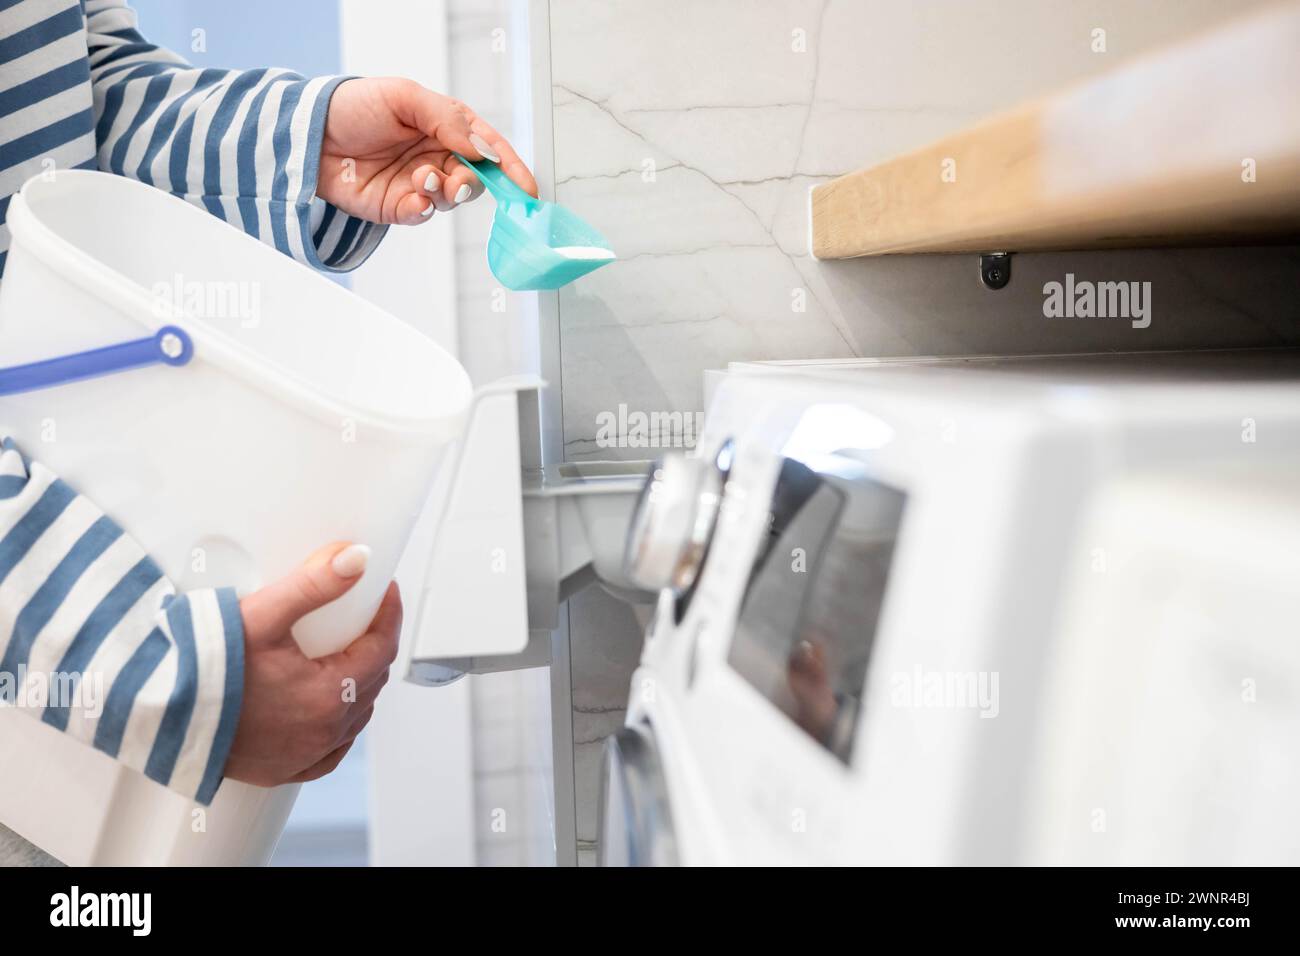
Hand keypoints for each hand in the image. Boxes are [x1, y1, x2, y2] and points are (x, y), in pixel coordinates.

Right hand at [225, 543, 401, 786]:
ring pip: (354, 716)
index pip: (382, 648)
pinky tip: (329, 710)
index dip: (388, 614)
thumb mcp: (264, 615)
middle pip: (371, 681)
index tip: (384, 591)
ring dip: (358, 683)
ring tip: (345, 652)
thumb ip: (315, 584)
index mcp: (328, 695)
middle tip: (364, 615)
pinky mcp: (280, 770)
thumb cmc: (202, 669)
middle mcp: (322, 732)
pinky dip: (338, 727)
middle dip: (374, 643)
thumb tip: (356, 560)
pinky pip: (329, 752)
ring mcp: (303, 755)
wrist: (155, 714)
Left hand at [317, 77, 537, 224]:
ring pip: (452, 199)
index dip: (510, 168)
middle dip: (472, 182)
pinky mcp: (398, 207)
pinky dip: (422, 209)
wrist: (308, 134)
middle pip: (475, 179)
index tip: (525, 189)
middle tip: (457, 179)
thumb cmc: (353, 106)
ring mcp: (419, 184)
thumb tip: (481, 149)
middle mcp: (437, 157)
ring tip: (421, 178)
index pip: (488, 148)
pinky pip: (423, 215)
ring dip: (443, 192)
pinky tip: (411, 198)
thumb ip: (446, 120)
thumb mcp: (404, 97)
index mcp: (445, 127)